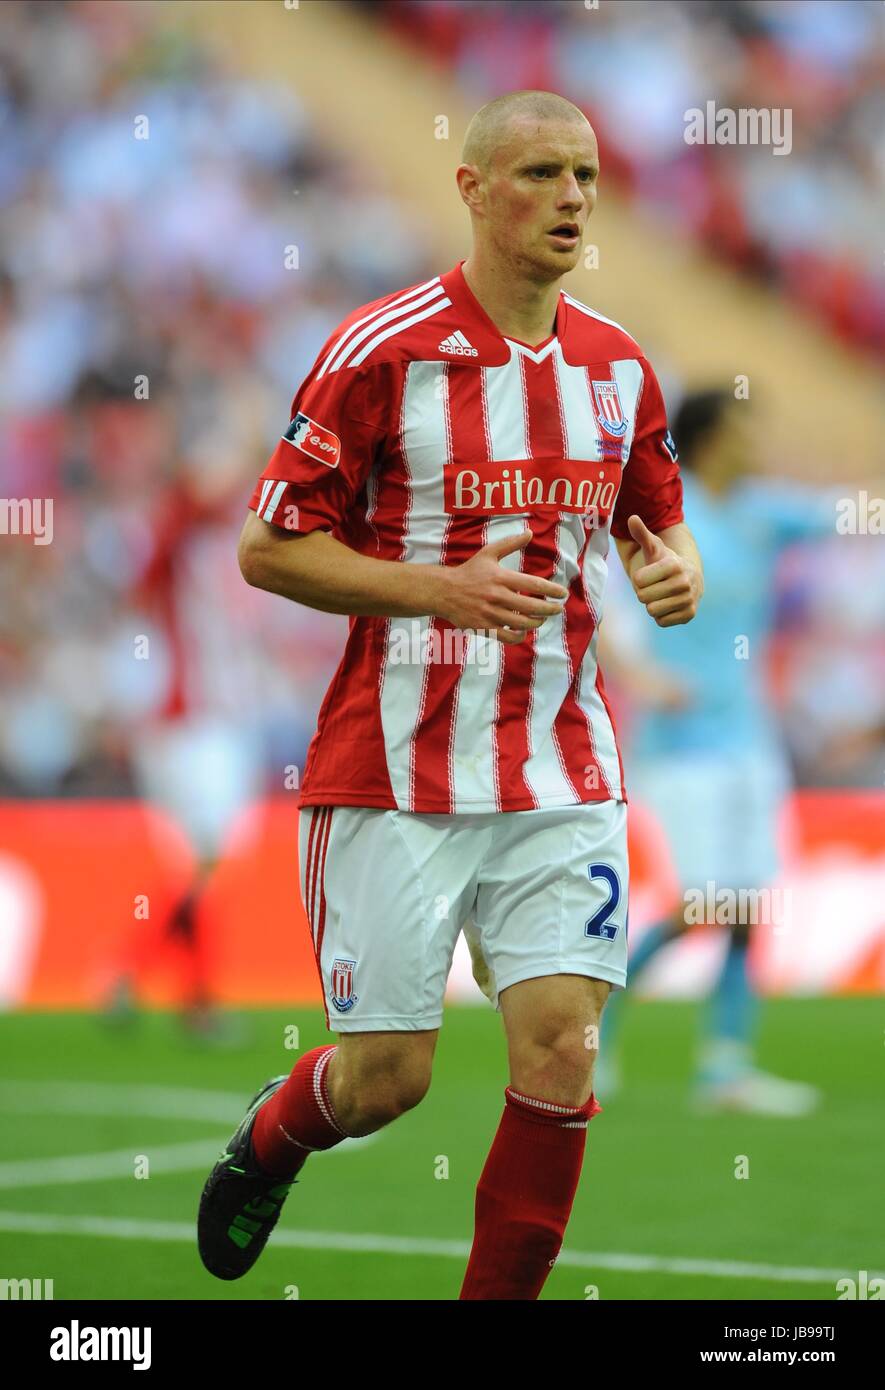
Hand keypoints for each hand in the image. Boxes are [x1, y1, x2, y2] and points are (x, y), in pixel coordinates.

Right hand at [434, 530, 566, 645]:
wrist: (444, 591)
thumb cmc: (469, 571)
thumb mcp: (488, 553)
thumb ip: (510, 544)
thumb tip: (530, 533)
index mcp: (501, 577)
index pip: (533, 584)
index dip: (552, 590)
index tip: (563, 593)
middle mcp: (497, 596)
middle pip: (532, 606)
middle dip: (550, 609)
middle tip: (558, 609)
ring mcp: (490, 614)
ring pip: (522, 623)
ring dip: (537, 622)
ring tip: (542, 618)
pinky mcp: (484, 627)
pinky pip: (508, 637)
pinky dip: (520, 636)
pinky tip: (524, 630)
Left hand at [626, 515, 700, 627]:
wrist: (690, 579)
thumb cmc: (665, 562)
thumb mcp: (654, 547)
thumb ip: (641, 534)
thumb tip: (632, 518)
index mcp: (673, 564)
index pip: (638, 580)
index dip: (639, 579)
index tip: (650, 574)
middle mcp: (684, 582)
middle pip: (643, 597)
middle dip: (645, 593)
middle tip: (655, 586)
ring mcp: (688, 599)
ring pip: (652, 611)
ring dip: (653, 604)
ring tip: (662, 595)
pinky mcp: (689, 615)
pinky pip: (661, 621)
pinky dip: (661, 616)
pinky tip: (669, 604)